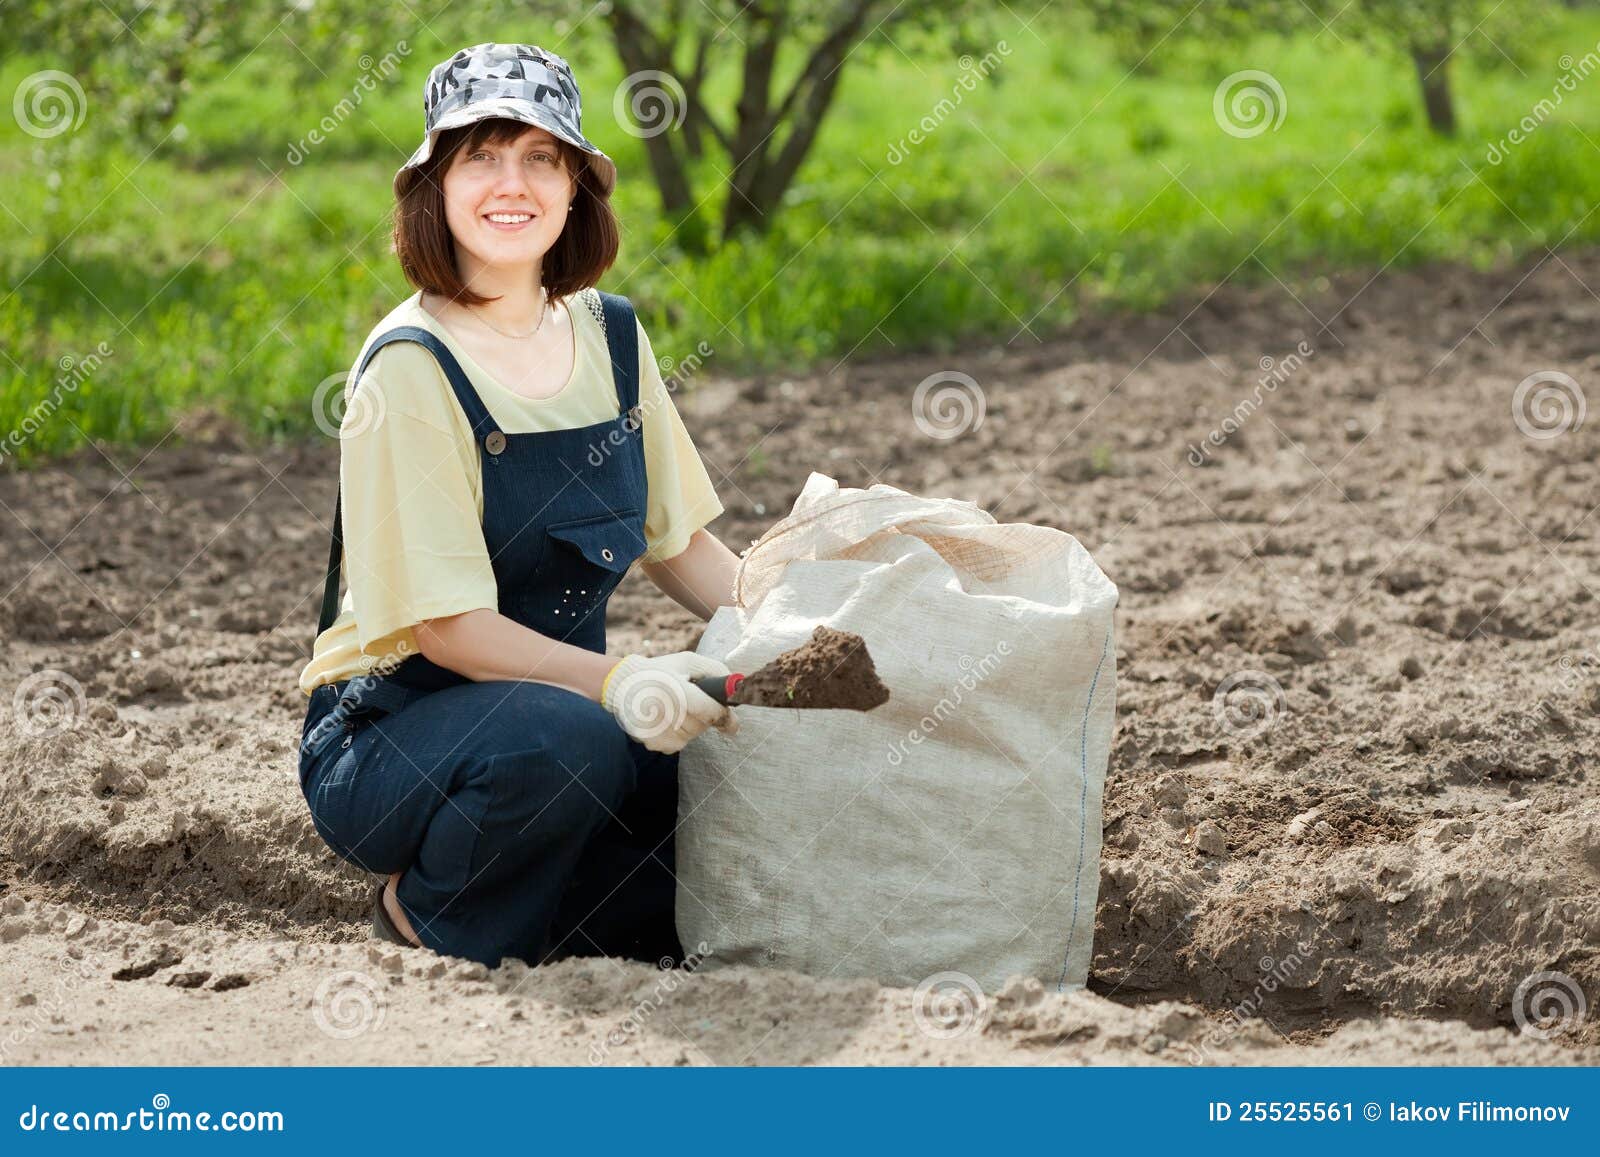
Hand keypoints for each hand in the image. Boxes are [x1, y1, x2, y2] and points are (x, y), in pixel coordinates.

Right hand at [601, 652, 739, 753]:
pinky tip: (663, 719)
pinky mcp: (653, 743)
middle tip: (688, 701)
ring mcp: (659, 732)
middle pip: (703, 725)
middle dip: (703, 715)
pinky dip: (676, 733)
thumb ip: (716, 671)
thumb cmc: (659, 671)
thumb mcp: (687, 662)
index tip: (731, 723)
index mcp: (677, 692)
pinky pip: (678, 743)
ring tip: (672, 707)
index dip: (725, 717)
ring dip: (689, 724)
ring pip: (692, 735)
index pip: (712, 713)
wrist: (620, 685)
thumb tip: (738, 688)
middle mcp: (667, 715)